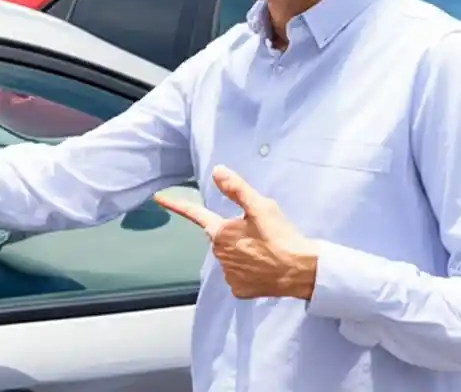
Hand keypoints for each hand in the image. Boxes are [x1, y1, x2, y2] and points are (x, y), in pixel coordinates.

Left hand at [154, 165, 318, 299]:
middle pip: (220, 237)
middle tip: (259, 233)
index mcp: (221, 232)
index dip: (176, 204)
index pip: (195, 214)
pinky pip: (239, 276)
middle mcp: (219, 254)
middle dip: (234, 233)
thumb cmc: (281, 237)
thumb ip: (236, 188)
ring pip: (230, 256)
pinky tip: (263, 267)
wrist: (300, 270)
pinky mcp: (239, 289)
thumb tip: (217, 171)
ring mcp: (228, 274)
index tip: (159, 198)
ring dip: (242, 252)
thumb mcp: (260, 206)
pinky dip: (249, 271)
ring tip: (265, 250)